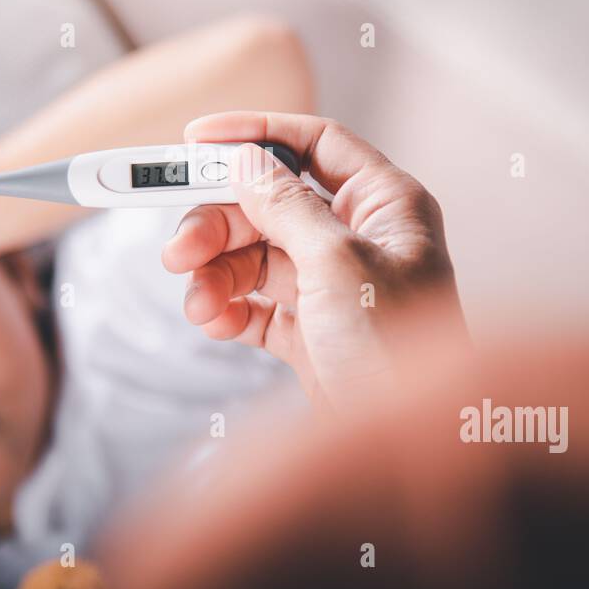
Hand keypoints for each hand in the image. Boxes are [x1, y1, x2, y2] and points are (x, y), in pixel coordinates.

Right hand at [161, 111, 463, 407]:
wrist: (409, 454)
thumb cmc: (400, 350)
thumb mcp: (338, 263)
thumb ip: (286, 205)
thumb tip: (245, 160)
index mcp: (385, 204)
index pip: (314, 143)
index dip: (255, 134)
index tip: (195, 139)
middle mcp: (359, 237)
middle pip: (270, 203)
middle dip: (219, 224)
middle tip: (178, 250)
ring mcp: (333, 285)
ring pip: (255, 255)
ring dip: (217, 273)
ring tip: (198, 302)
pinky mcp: (311, 331)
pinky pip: (256, 303)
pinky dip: (229, 308)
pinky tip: (213, 321)